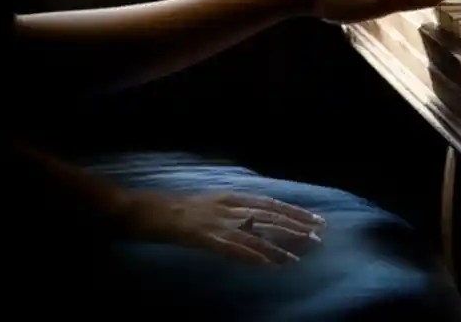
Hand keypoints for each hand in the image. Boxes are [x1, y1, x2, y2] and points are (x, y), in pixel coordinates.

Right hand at [119, 189, 326, 264]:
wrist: (141, 209)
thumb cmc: (173, 209)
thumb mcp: (209, 205)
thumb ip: (233, 212)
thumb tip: (257, 222)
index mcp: (229, 196)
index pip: (270, 204)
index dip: (294, 212)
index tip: (316, 219)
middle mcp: (227, 206)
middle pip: (269, 216)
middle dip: (296, 226)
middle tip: (319, 235)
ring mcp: (214, 221)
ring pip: (254, 233)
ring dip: (278, 245)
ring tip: (299, 256)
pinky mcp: (200, 236)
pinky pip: (229, 247)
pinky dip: (250, 255)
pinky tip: (265, 264)